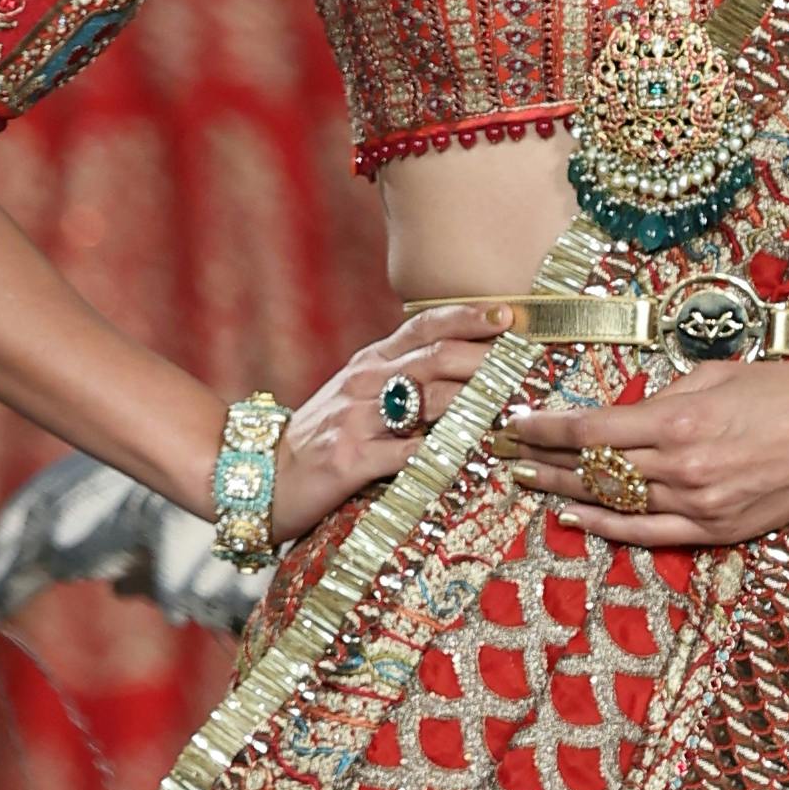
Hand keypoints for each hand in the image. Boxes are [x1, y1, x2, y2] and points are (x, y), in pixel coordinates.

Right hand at [269, 308, 506, 543]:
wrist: (261, 476)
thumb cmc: (321, 438)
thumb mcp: (357, 397)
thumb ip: (401, 380)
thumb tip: (464, 372)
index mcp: (370, 363)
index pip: (424, 326)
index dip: (468, 317)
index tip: (509, 313)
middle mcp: (364, 383)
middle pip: (435, 358)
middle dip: (486, 358)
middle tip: (527, 362)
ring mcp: (357, 420)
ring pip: (428, 402)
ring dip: (477, 403)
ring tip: (515, 408)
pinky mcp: (351, 459)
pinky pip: (408, 455)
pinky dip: (445, 455)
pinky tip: (475, 457)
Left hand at [499, 356, 788, 551]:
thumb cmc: (780, 392)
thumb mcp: (714, 375)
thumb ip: (662, 396)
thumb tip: (622, 412)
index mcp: (677, 420)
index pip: (592, 427)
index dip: (547, 428)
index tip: (517, 423)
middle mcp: (680, 467)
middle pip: (594, 466)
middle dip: (546, 458)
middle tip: (510, 455)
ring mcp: (695, 504)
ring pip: (614, 499)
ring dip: (567, 489)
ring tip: (531, 480)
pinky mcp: (712, 530)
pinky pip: (645, 533)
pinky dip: (605, 525)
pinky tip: (574, 515)